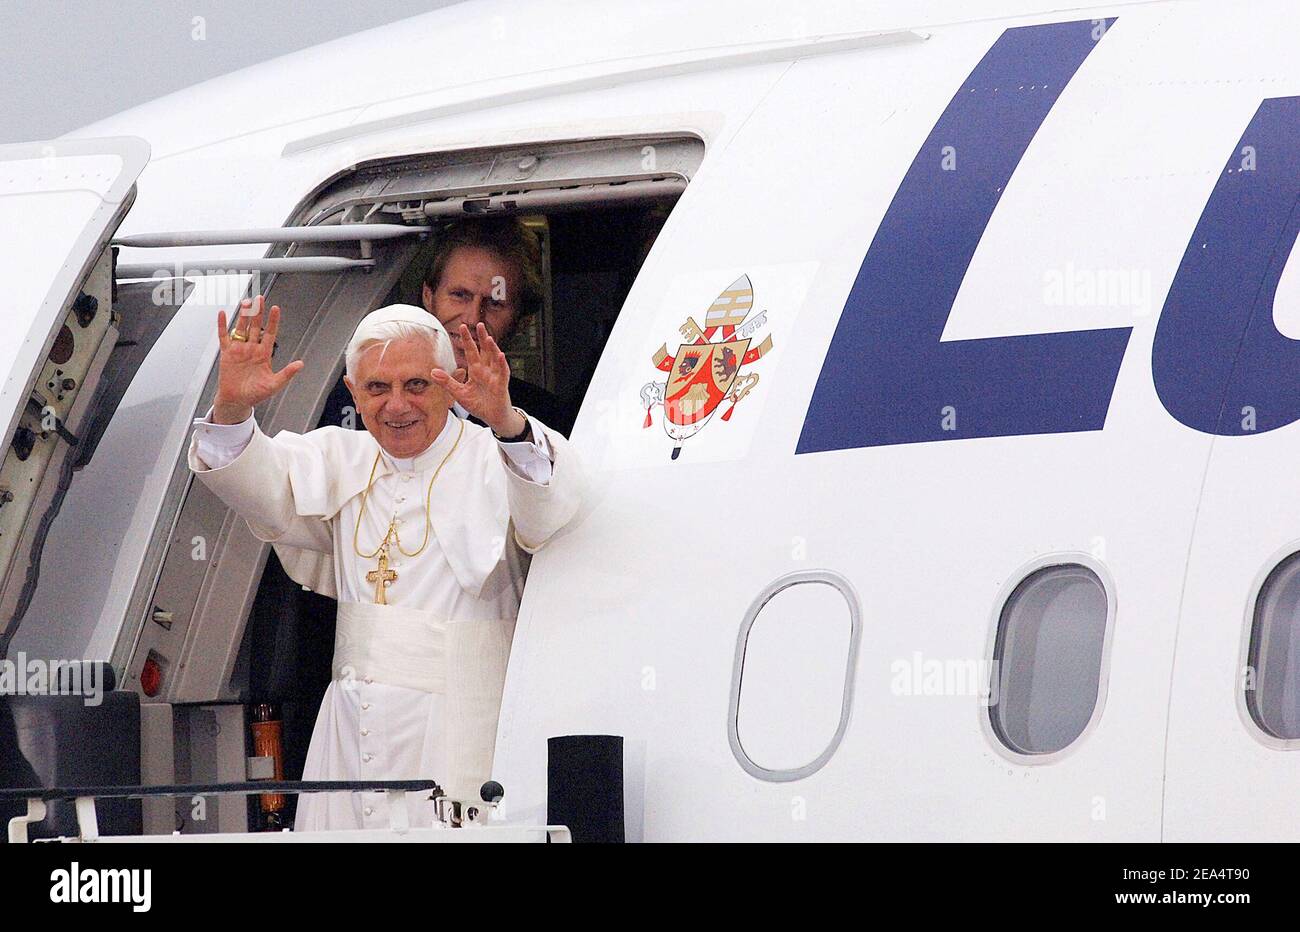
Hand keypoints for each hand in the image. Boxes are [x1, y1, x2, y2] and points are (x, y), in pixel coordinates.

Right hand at [212, 296, 303, 423]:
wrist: (237, 401)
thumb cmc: (255, 394)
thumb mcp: (275, 384)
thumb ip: (287, 373)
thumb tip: (300, 364)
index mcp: (264, 354)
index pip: (270, 333)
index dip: (273, 321)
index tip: (275, 309)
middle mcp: (252, 349)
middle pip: (256, 326)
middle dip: (258, 313)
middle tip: (260, 299)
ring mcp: (239, 349)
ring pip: (241, 328)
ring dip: (244, 315)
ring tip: (247, 302)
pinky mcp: (227, 353)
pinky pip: (224, 337)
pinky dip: (223, 326)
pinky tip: (223, 315)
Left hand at [430, 323, 521, 435]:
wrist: (492, 417)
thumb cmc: (478, 404)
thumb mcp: (459, 393)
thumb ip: (447, 382)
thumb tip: (432, 372)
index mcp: (476, 371)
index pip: (471, 352)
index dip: (467, 340)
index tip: (462, 327)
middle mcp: (486, 370)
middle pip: (484, 350)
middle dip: (481, 338)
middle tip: (479, 324)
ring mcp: (494, 376)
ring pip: (494, 358)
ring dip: (492, 348)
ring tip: (488, 338)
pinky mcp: (501, 384)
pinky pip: (502, 372)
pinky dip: (501, 363)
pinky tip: (500, 355)